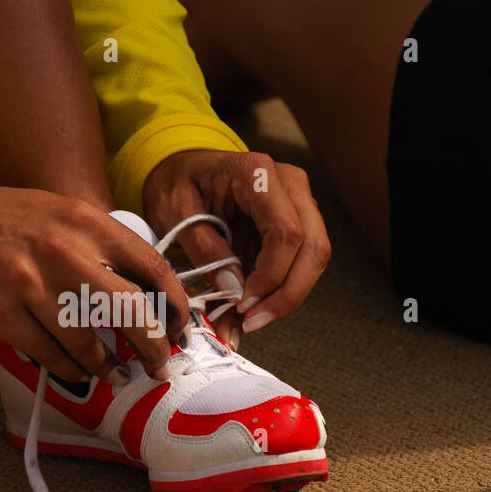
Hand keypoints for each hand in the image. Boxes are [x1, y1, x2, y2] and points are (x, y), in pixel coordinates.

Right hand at [0, 185, 188, 382]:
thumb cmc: (4, 223)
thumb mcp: (59, 214)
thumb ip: (100, 244)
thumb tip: (145, 290)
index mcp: (85, 222)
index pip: (151, 266)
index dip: (174, 304)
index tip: (179, 327)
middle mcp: (64, 251)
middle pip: (130, 310)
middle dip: (153, 345)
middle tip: (159, 363)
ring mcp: (31, 284)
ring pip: (88, 341)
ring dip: (107, 365)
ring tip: (115, 373)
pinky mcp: (2, 314)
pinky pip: (50, 354)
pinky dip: (70, 370)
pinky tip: (78, 373)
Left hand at [142, 150, 330, 347]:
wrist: (182, 169)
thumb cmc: (178, 185)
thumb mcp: (176, 214)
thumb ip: (206, 250)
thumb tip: (235, 290)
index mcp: (258, 173)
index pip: (287, 231)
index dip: (271, 274)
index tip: (242, 303)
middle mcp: (290, 185)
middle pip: (314, 248)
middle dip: (287, 294)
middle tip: (251, 322)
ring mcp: (298, 203)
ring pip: (313, 260)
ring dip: (284, 297)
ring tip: (245, 322)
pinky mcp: (295, 224)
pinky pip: (298, 264)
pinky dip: (276, 292)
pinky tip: (249, 311)